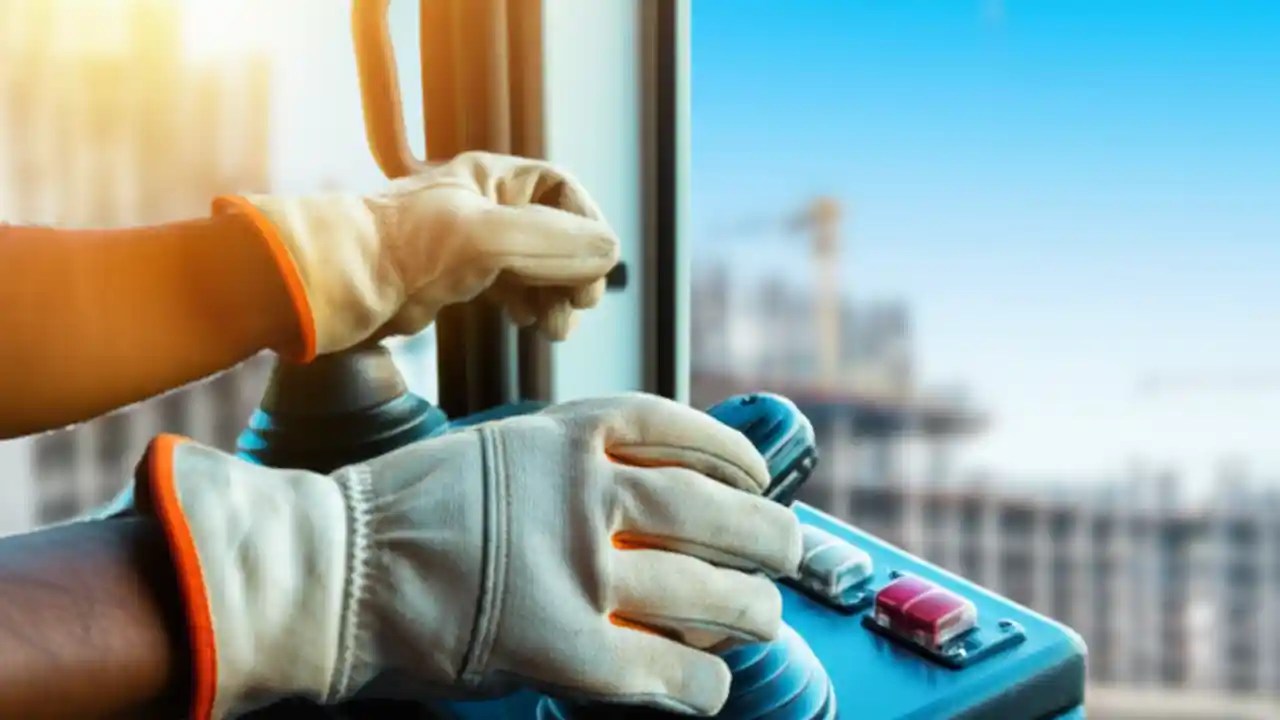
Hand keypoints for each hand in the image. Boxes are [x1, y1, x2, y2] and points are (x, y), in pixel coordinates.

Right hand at [131, 393, 802, 717]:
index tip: (754, 475)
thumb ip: (566, 464)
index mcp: (566, 435)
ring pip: (704, 591)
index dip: (733, 456)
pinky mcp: (566, 647)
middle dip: (765, 534)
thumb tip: (640, 496)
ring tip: (762, 616)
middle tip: (786, 550)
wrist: (333, 568)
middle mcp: (585, 494)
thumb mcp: (495, 452)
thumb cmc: (402, 512)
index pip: (680, 432)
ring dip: (749, 609)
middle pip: (712, 510)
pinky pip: (664, 670)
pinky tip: (711, 685)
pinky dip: (699, 682)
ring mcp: (579, 569)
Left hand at [215, 151, 619, 360]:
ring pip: (535, 264)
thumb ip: (557, 242)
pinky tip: (527, 321)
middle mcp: (485, 206)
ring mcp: (471, 243)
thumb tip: (609, 252)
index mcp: (492, 179)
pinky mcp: (457, 279)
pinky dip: (528, 304)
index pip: (562, 192)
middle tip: (576, 305)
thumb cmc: (405, 247)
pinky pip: (510, 287)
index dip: (585, 227)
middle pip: (554, 232)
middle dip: (572, 270)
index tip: (593, 266)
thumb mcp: (493, 237)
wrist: (340, 283)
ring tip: (554, 327)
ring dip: (554, 294)